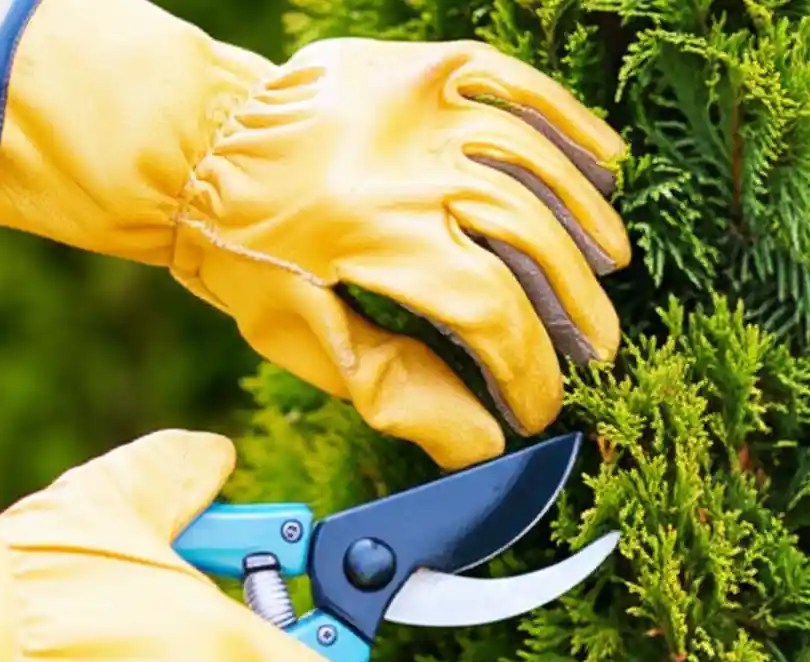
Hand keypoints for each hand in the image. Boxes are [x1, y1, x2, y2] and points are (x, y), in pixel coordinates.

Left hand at [0, 0, 631, 469]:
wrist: (201, 149)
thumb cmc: (247, 254)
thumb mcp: (301, 336)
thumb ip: (397, 390)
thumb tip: (483, 447)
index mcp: (370, 237)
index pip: (488, 313)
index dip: (528, 373)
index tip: (540, 409)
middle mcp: (407, 166)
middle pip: (529, 240)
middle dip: (573, 310)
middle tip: (595, 352)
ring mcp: (422, 105)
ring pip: (538, 164)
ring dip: (586, 223)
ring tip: (608, 269)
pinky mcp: (427, 66)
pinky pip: (520, 88)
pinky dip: (571, 126)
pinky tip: (604, 167)